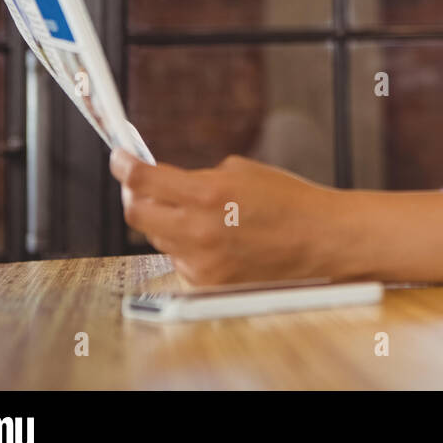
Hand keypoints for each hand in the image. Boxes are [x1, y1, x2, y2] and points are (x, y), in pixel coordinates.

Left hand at [109, 148, 349, 286]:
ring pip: (158, 238)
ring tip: (200, 215)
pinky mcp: (209, 283)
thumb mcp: (243, 172)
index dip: (124, 167)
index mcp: (208, 193)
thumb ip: (199, 177)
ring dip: (167, 222)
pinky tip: (216, 239)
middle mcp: (198, 230)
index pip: (144, 180)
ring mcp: (202, 261)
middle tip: (143, 186)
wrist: (322, 240)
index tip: (119, 159)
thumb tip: (167, 180)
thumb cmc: (291, 202)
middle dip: (136, 196)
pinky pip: (181, 260)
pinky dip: (188, 247)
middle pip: (137, 214)